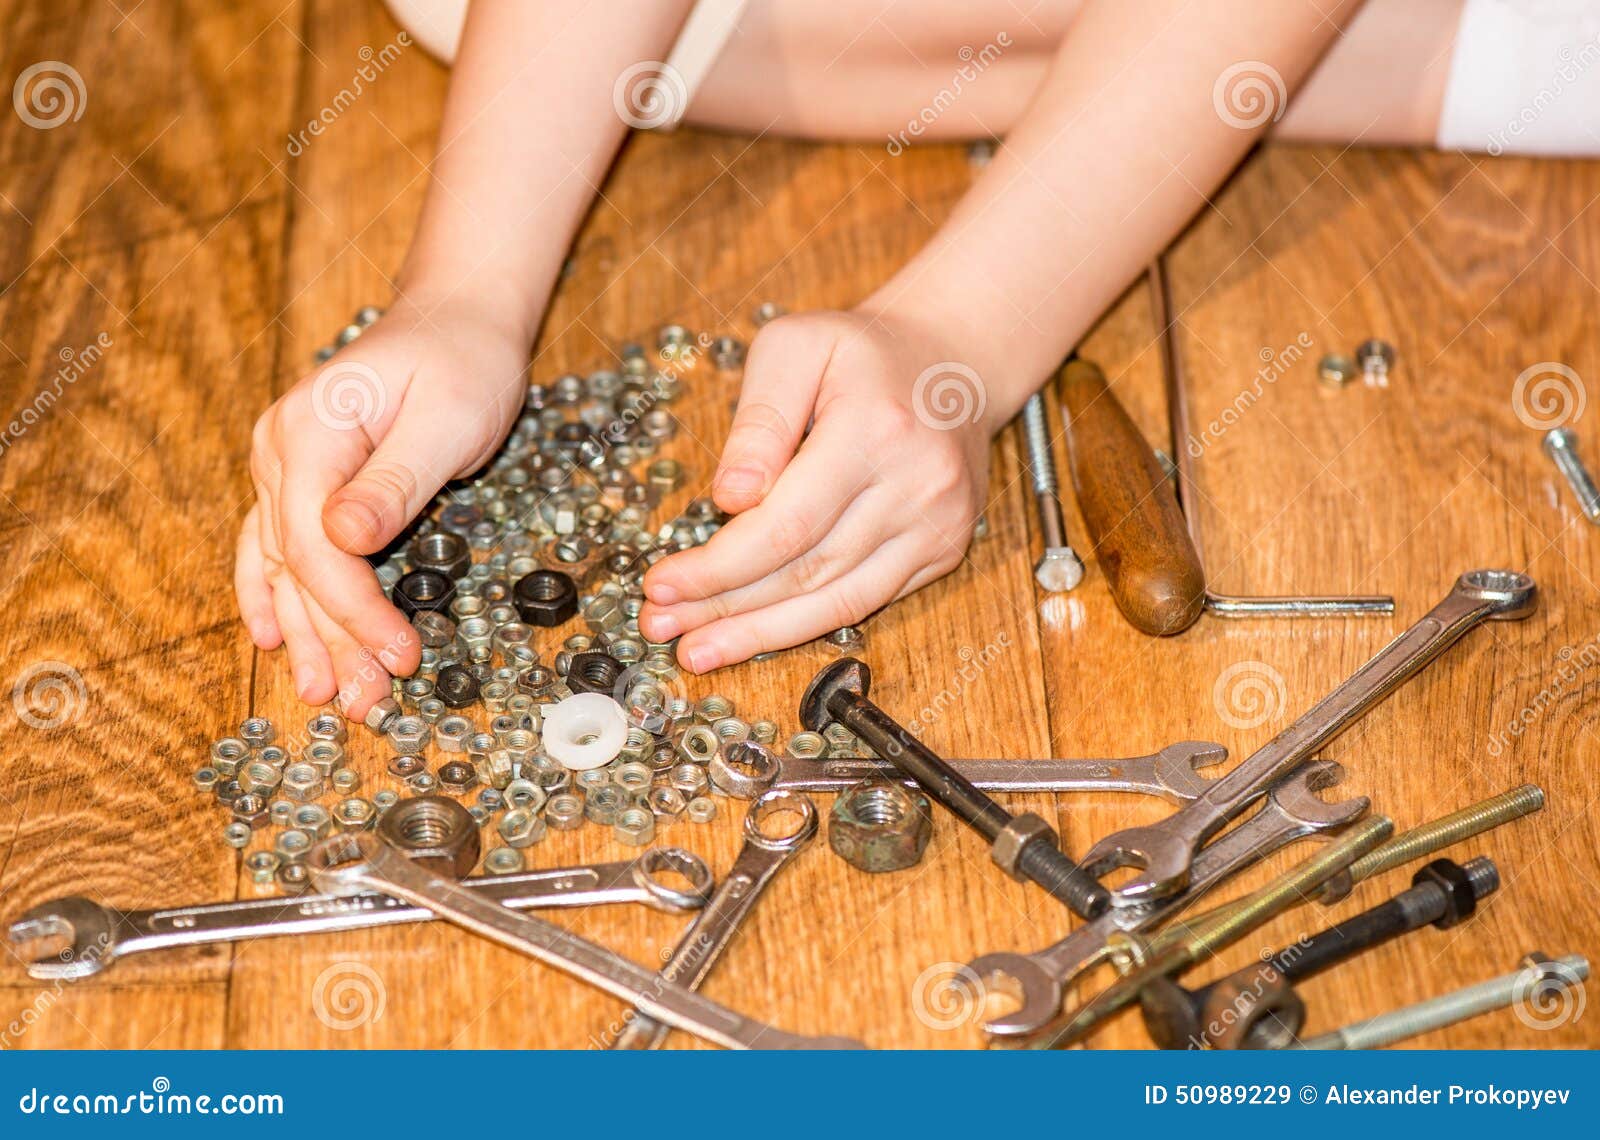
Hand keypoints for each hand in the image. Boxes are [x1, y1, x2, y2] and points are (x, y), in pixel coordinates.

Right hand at [235, 296, 528, 714]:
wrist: (457, 321)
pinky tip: (274, 639)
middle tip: (366, 703)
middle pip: (298, 566)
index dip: (356, 610)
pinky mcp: (300, 480)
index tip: (401, 656)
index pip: (319, 545)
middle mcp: (279, 450)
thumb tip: (344, 538)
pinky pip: (279, 548)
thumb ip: (396, 481)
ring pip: (284, 566)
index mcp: (311, 432)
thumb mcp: (446, 418)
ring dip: (306, 634)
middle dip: (333, 640)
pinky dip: (279, 597)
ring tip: (327, 695)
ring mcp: (282, 465)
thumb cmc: (462, 363)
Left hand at [638, 309, 992, 670]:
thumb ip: (759, 420)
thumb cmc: (862, 352)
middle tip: (661, 626)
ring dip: (760, 633)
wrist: (954, 365)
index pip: (786, 524)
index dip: (719, 566)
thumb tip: (729, 499)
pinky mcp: (944, 550)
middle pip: (806, 570)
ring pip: (837, 602)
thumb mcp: (796, 347)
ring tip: (697, 648)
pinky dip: (806, 624)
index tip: (662, 583)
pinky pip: (867, 601)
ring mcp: (938, 525)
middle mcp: (918, 486)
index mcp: (876, 429)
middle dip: (725, 607)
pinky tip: (757, 633)